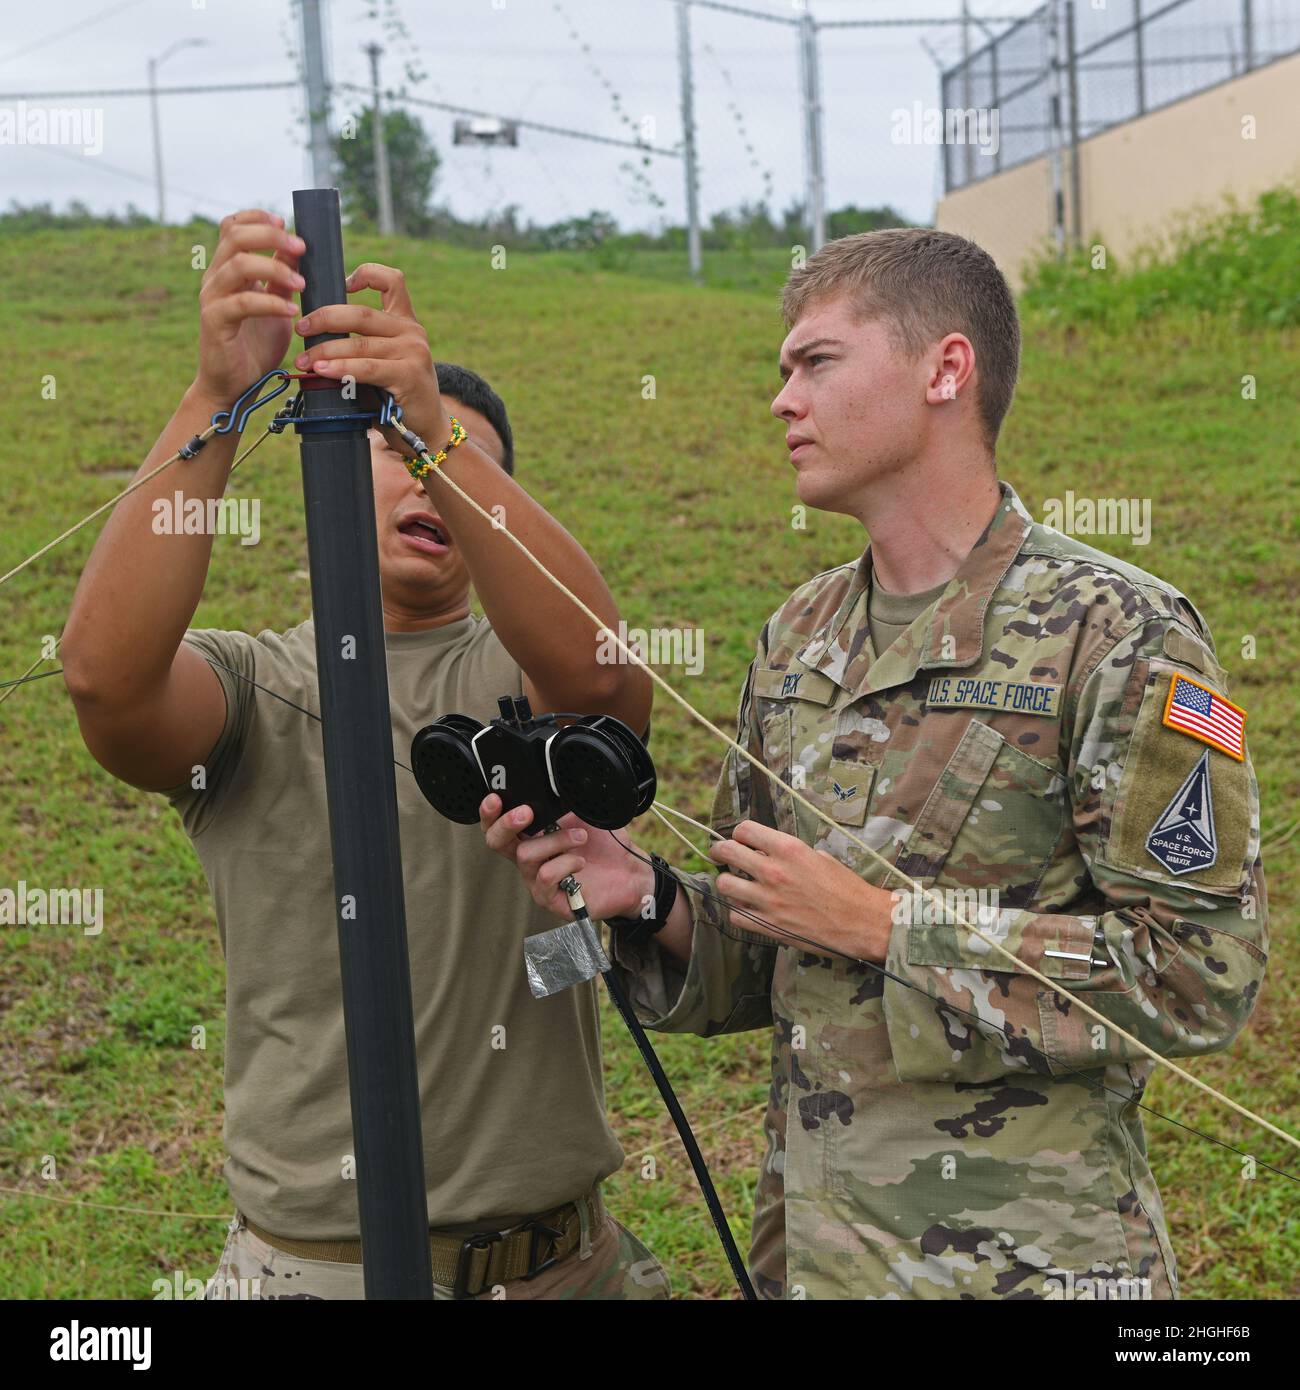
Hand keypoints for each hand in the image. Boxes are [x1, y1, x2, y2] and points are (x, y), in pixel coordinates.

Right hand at [195, 209, 303, 406]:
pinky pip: (242, 303)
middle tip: (301, 247)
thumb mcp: (276, 305)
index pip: (231, 227)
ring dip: (275, 268)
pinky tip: (292, 311)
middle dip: (270, 236)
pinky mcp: (215, 322)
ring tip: (302, 284)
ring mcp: (212, 299)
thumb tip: (296, 248)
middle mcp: (216, 279)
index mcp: (228, 270)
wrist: (235, 386)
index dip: (256, 217)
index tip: (285, 221)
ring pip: (238, 265)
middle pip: (235, 237)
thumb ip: (282, 278)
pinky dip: (270, 303)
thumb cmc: (255, 345)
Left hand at [293, 262, 448, 447]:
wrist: (426, 431)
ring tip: (303, 361)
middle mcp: (411, 332)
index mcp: (405, 322)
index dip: (366, 274)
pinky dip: (341, 368)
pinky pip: (367, 367)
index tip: (342, 284)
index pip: (391, 281)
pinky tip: (322, 372)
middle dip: (324, 318)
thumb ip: (360, 345)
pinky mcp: (409, 374)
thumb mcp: (381, 362)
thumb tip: (313, 338)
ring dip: (325, 351)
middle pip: (360, 313)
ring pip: (359, 342)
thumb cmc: (395, 398)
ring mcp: (413, 352)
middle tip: (301, 328)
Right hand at [478, 794, 653, 923]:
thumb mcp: (582, 815)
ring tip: (580, 837)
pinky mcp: (552, 899)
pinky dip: (564, 863)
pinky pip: (545, 877)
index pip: (498, 826)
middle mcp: (530, 859)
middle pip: (497, 843)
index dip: (490, 813)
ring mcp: (538, 881)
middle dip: (506, 824)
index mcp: (532, 836)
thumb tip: (552, 782)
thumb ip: (562, 803)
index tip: (495, 798)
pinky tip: (580, 860)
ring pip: (527, 856)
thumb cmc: (603, 844)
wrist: (629, 871)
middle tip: (525, 812)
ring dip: (555, 840)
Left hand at [708, 819, 895, 961]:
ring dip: (728, 883)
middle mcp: (774, 871)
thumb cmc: (847, 888)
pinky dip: (739, 911)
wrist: (863, 922)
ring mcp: (768, 900)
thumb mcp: (820, 857)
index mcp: (788, 849)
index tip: (739, 840)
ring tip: (736, 885)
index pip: (745, 830)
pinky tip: (749, 909)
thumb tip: (771, 852)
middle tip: (721, 855)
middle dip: (720, 851)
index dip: (739, 834)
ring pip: (724, 884)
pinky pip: (736, 915)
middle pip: (726, 852)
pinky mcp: (769, 925)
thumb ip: (791, 853)